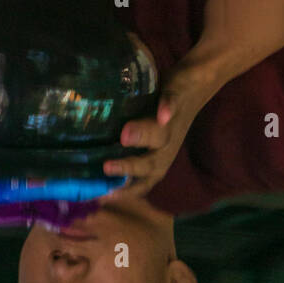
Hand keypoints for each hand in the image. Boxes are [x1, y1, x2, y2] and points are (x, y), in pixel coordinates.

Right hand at [100, 61, 210, 200]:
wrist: (196, 84)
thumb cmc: (163, 112)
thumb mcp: (145, 130)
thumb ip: (121, 141)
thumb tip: (87, 157)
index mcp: (156, 156)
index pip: (141, 182)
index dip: (125, 192)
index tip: (101, 198)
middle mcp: (165, 144)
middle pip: (151, 163)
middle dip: (129, 167)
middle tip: (106, 166)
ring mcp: (172, 121)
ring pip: (160, 135)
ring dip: (144, 136)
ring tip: (125, 135)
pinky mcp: (178, 97)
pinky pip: (174, 103)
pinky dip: (168, 109)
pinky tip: (163, 113)